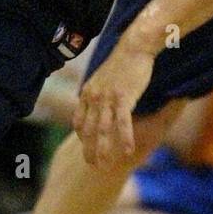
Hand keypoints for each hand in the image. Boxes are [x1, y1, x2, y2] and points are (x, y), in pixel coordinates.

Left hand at [72, 46, 155, 166]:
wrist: (133, 47)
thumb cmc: (122, 62)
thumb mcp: (103, 78)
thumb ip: (99, 92)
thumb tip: (98, 103)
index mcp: (87, 92)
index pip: (79, 121)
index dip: (82, 136)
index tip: (86, 146)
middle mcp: (93, 97)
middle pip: (87, 130)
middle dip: (88, 150)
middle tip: (92, 165)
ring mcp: (107, 98)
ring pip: (102, 131)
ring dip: (102, 150)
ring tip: (104, 166)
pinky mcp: (123, 98)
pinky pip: (122, 123)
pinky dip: (124, 139)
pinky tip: (127, 152)